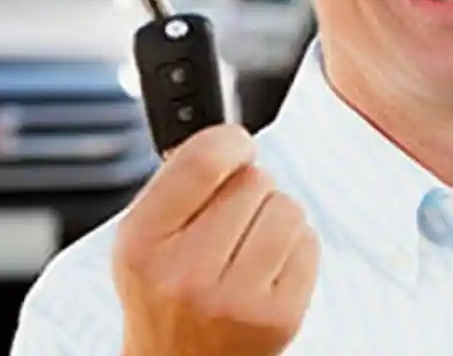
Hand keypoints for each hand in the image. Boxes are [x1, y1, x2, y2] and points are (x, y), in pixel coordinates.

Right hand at [113, 124, 318, 355]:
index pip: (203, 159)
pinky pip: (309, 244)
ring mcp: (236, 299)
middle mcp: (185, 273)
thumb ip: (179, 185)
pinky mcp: (279, 316)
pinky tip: (268, 269)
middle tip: (231, 221)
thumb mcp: (144, 239)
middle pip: (255, 180)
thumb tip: (229, 136)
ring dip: (276, 217)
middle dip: (250, 189)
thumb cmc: (165, 295)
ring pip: (288, 208)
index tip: (235, 149)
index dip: (230, 142)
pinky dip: (295, 248)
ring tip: (250, 244)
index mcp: (143, 243)